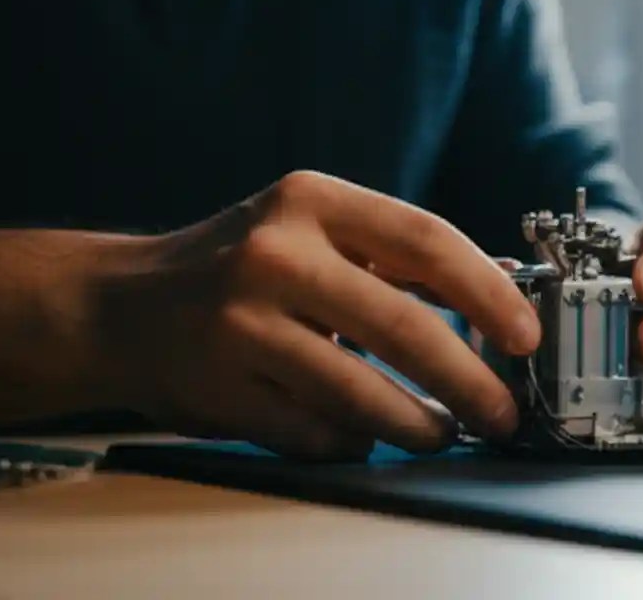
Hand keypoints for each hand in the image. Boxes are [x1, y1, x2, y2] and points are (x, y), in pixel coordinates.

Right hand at [92, 171, 539, 458]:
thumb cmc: (237, 268)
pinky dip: (351, 441)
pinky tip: (362, 435)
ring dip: (417, 424)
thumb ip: (389, 259)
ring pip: (361, 393)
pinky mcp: (219, 387)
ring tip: (442, 430)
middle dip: (469, 380)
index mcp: (310, 200)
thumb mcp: (308, 230)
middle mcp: (274, 253)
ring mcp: (241, 323)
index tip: (524, 334)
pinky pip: (314, 431)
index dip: (489, 292)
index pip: (425, 240)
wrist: (119, 306)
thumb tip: (495, 305)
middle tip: (501, 411)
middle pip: (406, 327)